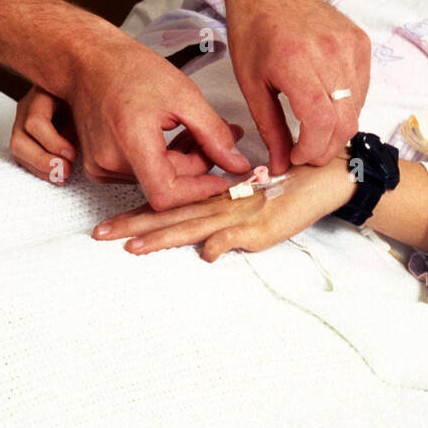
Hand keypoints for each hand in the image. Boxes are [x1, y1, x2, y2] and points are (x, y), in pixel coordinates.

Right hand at [10, 86, 78, 183]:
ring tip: (63, 175)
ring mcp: (20, 124)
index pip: (35, 122)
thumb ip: (80, 123)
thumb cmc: (80, 98)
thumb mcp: (82, 105)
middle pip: (19, 141)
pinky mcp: (23, 139)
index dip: (53, 143)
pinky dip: (40, 170)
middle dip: (43, 161)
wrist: (74, 93)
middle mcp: (25, 109)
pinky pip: (23, 159)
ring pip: (18, 153)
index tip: (72, 155)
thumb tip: (87, 149)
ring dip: (41, 169)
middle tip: (65, 170)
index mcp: (41, 94)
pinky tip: (56, 174)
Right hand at [48, 31, 249, 208]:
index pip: (167, 194)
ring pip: (154, 179)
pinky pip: (138, 174)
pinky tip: (168, 136)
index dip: (199, 191)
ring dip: (180, 162)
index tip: (222, 178)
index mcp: (130, 142)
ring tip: (192, 131)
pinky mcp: (97, 166)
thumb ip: (213, 133)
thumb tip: (236, 163)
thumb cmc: (130, 69)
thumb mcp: (184, 94)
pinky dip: (159, 160)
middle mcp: (109, 161)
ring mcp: (100, 166)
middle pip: (166, 184)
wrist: (90, 61)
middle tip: (219, 138)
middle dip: (198, 165)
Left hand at [93, 157, 355, 259]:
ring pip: (194, 225)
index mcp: (216, 197)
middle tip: (100, 234)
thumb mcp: (255, 213)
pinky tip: (205, 253)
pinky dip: (221, 244)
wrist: (326, 174)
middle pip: (171, 216)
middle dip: (135, 226)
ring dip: (164, 237)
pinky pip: (237, 236)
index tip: (109, 225)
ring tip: (134, 247)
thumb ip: (230, 230)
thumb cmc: (289, 186)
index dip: (139, 215)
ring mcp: (240, 215)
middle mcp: (222, 204)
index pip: (170, 207)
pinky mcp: (262, 225)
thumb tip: (206, 251)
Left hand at [221, 0, 370, 172]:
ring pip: (357, 109)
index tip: (297, 157)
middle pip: (344, 121)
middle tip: (305, 152)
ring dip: (337, 129)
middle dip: (326, 147)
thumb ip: (270, 128)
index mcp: (295, 61)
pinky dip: (347, 106)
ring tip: (313, 128)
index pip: (321, 122)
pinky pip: (362, 89)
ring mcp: (350, 45)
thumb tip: (281, 166)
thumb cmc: (253, 30)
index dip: (313, 150)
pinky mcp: (361, 42)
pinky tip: (326, 103)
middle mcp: (329, 52)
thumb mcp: (251, 83)